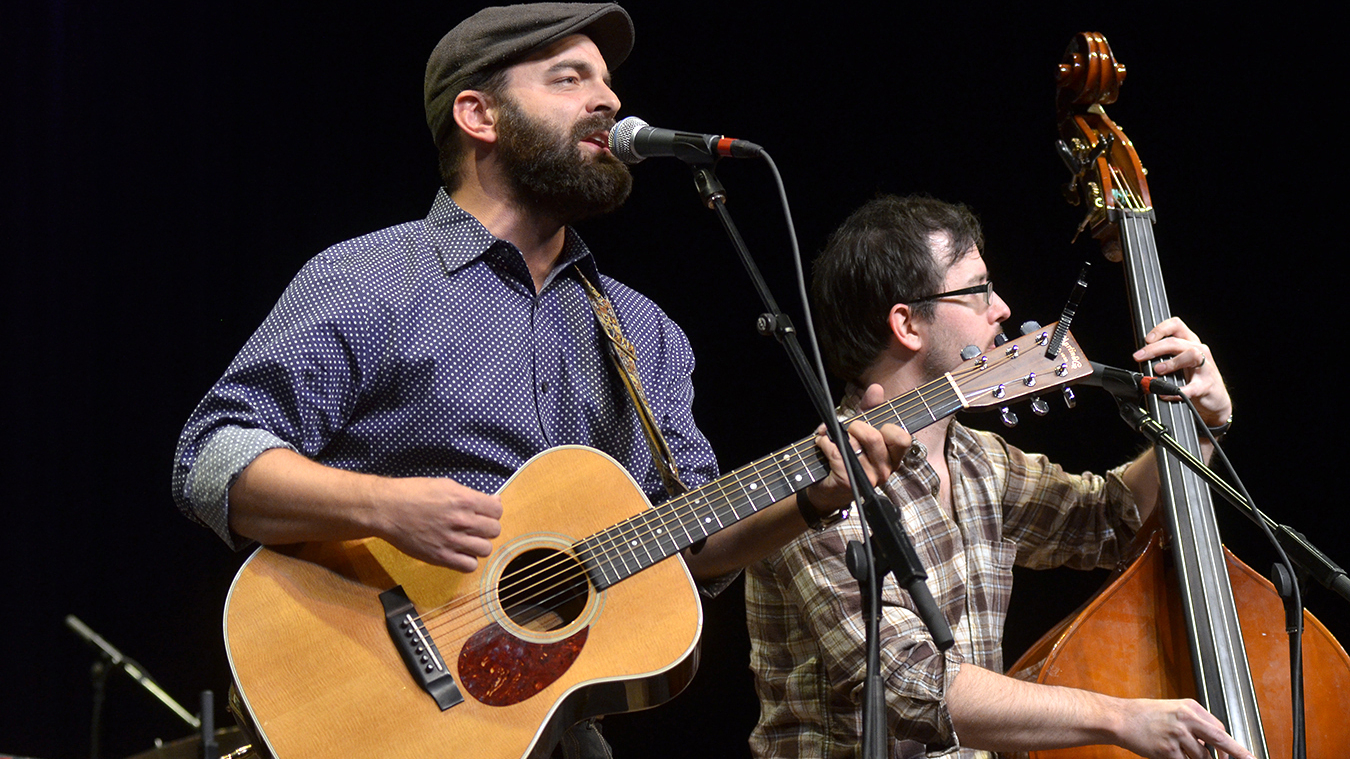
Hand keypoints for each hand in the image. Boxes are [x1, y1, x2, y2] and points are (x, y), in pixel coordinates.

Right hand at [377, 477, 503, 571]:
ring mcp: (452, 540)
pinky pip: (469, 566)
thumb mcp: (446, 485)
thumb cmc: (413, 493)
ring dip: (479, 545)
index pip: (497, 511)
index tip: (484, 513)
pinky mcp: (441, 557)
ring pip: (485, 549)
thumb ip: (470, 494)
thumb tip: (493, 501)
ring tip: (467, 540)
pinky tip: (459, 553)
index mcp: (465, 500)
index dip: (492, 512)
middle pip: (494, 530)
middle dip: (487, 528)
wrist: (387, 509)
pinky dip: (468, 561)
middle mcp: (462, 520)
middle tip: (475, 527)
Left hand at [803, 383, 910, 516]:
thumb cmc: (846, 458)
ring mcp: (868, 478)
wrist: (826, 489)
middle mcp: (885, 469)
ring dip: (836, 435)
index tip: (874, 424)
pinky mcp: (849, 481)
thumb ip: (870, 409)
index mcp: (892, 457)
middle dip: (856, 426)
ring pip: (853, 444)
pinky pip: (837, 452)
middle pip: (875, 437)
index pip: (902, 438)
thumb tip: (876, 388)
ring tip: (830, 437)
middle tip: (848, 428)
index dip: (888, 427)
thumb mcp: (860, 431)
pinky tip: (822, 445)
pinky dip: (824, 443)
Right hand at [1117, 697, 1253, 758]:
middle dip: (1236, 753)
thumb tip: (1210, 742)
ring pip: (1202, 757)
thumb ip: (1193, 722)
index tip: (1240, 754)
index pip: (1218, 727)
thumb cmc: (1144, 714)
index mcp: (1189, 707)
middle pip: (1219, 739)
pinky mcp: (1167, 751)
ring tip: (1188, 756)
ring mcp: (1177, 736)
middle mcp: (1185, 719)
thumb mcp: (1172, 709)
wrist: (1120, 718)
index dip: (1229, 744)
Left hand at [1133, 317, 1231, 427]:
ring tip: (1157, 370)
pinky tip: (1165, 394)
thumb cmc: (1195, 378)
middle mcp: (1199, 350)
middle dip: (1154, 348)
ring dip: (1172, 362)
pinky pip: (1192, 387)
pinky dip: (1177, 391)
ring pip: (1191, 355)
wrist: (1215, 399)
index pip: (1176, 325)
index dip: (1160, 329)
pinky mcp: (1207, 385)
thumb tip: (1141, 358)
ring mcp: (1205, 367)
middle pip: (1176, 342)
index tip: (1146, 339)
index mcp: (1190, 342)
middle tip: (1139, 357)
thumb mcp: (1180, 362)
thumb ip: (1163, 356)